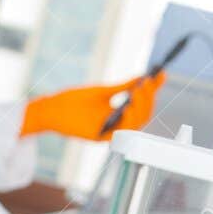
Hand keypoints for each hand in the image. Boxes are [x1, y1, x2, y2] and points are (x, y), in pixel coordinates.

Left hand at [21, 72, 164, 140]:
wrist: (51, 109)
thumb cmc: (73, 101)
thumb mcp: (103, 91)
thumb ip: (123, 87)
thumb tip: (143, 77)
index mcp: (118, 115)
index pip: (142, 105)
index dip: (153, 91)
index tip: (161, 75)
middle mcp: (116, 125)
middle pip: (142, 116)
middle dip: (148, 99)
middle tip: (147, 83)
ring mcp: (109, 132)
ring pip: (135, 125)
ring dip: (140, 108)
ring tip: (138, 91)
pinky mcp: (99, 138)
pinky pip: (120, 133)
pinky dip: (127, 121)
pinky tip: (128, 107)